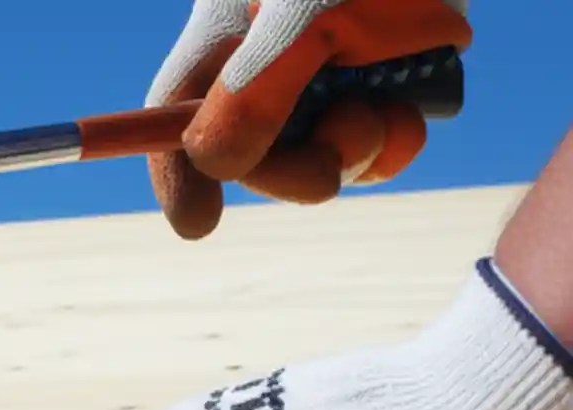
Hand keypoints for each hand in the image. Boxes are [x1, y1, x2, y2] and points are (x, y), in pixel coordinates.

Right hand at [144, 0, 471, 238]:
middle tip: (334, 148)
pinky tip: (405, 115)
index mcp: (224, 48)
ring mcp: (318, 94)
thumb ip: (253, 89)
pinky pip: (369, 159)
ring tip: (382, 110)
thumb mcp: (301, 13)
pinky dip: (392, 148)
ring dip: (354, 154)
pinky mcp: (370, 101)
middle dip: (295, 169)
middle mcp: (263, 78)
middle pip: (249, 161)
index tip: (199, 220)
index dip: (177, 173)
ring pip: (314, 167)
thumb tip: (214, 165)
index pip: (174, 118)